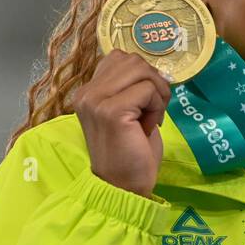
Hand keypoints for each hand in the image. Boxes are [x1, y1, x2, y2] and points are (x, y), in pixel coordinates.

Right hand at [72, 49, 171, 197]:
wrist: (124, 187)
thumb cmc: (131, 153)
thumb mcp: (129, 112)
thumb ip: (131, 87)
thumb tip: (155, 70)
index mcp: (88, 91)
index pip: (119, 57)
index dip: (142, 75)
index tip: (146, 102)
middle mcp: (87, 92)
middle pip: (133, 59)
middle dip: (154, 82)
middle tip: (154, 110)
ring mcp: (96, 100)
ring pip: (141, 70)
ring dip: (157, 92)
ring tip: (152, 116)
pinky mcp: (111, 111)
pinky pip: (147, 89)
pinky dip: (157, 106)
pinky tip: (149, 127)